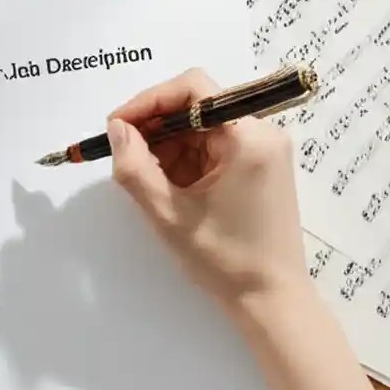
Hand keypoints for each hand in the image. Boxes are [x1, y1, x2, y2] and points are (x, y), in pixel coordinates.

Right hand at [107, 68, 309, 313]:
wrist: (272, 300)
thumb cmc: (226, 260)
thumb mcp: (169, 215)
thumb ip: (136, 168)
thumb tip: (117, 129)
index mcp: (249, 137)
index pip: (193, 88)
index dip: (149, 101)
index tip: (118, 127)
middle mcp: (263, 134)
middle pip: (197, 107)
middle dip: (156, 128)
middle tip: (125, 157)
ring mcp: (264, 150)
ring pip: (202, 128)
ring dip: (168, 147)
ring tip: (147, 182)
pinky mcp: (260, 167)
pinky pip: (213, 148)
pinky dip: (186, 161)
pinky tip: (169, 188)